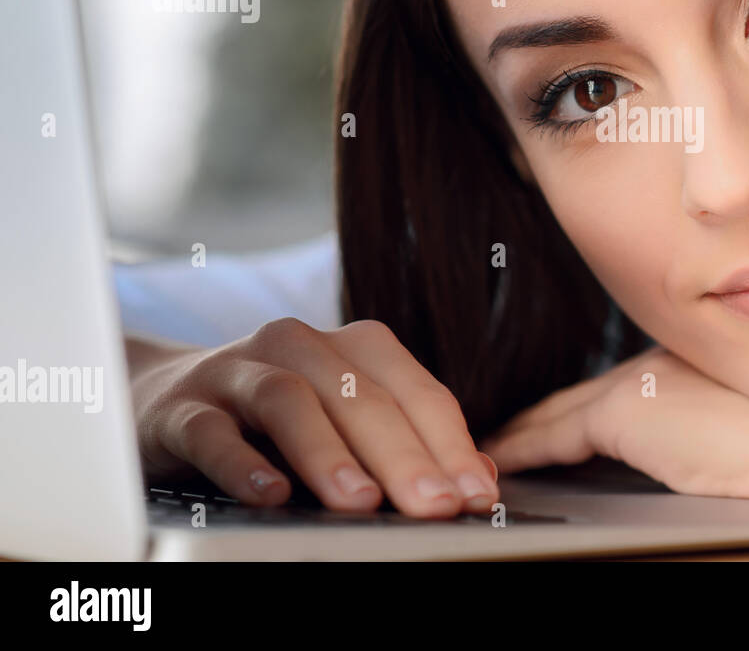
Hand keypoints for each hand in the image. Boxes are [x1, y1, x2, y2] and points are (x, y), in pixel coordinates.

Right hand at [129, 318, 499, 516]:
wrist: (163, 400)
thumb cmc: (276, 424)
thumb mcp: (348, 428)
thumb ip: (411, 447)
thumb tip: (480, 481)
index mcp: (354, 347)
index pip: (417, 394)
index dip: (452, 445)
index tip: (478, 497)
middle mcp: (300, 345)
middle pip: (361, 397)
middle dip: (404, 456)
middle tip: (434, 507)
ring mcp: (238, 371)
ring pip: (291, 402)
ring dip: (329, 454)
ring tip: (360, 503)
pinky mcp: (181, 407)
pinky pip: (212, 431)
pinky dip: (243, 464)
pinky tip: (271, 497)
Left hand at [479, 345, 748, 499]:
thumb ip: (721, 418)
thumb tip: (720, 443)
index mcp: (688, 361)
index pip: (622, 386)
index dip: (588, 403)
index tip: (562, 417)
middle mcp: (657, 364)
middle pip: (583, 395)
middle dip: (544, 413)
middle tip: (505, 428)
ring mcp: (637, 384)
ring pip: (561, 412)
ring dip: (525, 432)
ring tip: (493, 446)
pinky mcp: (623, 414)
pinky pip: (554, 436)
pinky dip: (523, 449)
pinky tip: (500, 460)